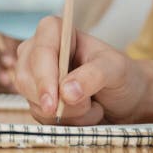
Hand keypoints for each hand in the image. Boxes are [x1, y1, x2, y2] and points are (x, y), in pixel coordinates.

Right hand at [14, 16, 148, 124]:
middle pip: (27, 79)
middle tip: (89, 106)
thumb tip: (66, 92)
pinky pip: (40, 117)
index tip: (53, 105)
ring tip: (91, 106)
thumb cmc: (119, 75)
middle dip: (59, 102)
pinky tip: (82, 114)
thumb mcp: (115, 69)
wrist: (124, 98)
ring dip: (66, 114)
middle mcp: (37, 50)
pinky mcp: (35, 98)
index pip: (41, 52)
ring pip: (34, 102)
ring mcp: (33, 75)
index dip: (44, 79)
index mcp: (53, 30)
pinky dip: (65, 122)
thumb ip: (94, 75)